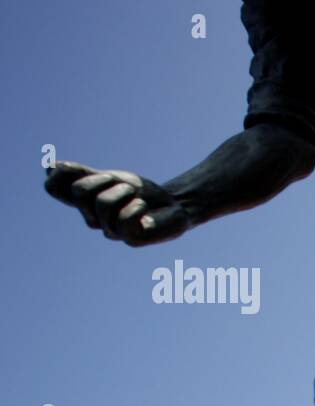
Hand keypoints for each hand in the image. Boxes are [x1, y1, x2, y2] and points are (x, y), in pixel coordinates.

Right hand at [45, 162, 190, 245]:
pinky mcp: (129, 238)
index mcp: (84, 201)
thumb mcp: (113, 178)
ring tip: (136, 196)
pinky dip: (136, 206)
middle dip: (102, 180)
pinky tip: (144, 209)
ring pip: (102, 203)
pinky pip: (123, 219)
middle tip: (122, 183)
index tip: (81, 169)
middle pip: (78, 191)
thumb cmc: (141, 193)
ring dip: (124, 192)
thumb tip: (50, 166)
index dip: (59, 174)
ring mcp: (110, 230)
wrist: (173, 204)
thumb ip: (85, 175)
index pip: (53, 188)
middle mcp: (92, 218)